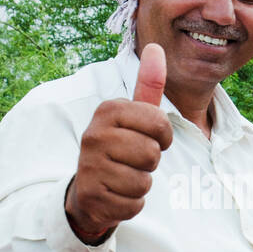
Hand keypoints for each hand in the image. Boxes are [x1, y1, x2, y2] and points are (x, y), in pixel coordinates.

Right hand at [65, 42, 173, 242]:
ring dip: (141, 184)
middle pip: (153, 154)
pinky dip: (132, 204)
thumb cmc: (120, 147)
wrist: (89, 188)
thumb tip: (157, 47)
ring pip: (144, 181)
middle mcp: (94, 134)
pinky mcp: (91, 195)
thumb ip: (148, 86)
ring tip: (123, 176)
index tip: (147, 137)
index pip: (160, 123)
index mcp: (108, 110)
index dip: (163, 137)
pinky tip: (116, 194)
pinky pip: (134, 204)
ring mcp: (89, 166)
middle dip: (150, 163)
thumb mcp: (134, 116)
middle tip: (131, 160)